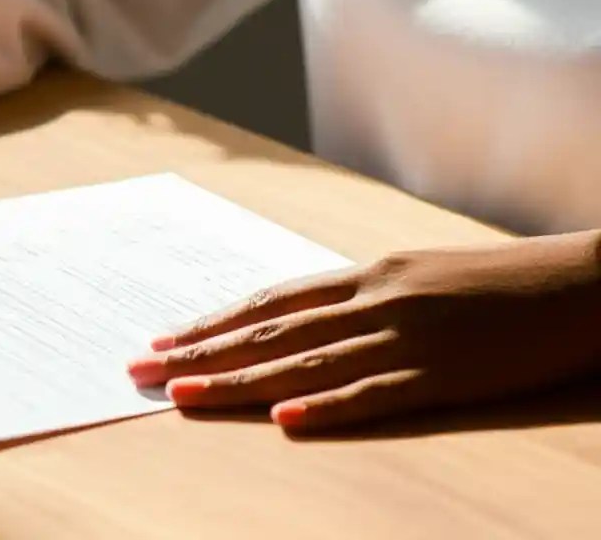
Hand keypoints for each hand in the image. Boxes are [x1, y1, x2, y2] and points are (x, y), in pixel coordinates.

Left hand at [127, 231, 600, 430]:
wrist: (586, 283)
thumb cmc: (502, 283)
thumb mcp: (420, 277)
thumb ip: (364, 299)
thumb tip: (305, 322)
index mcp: (369, 275)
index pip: (271, 300)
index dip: (213, 321)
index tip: (165, 339)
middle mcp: (375, 300)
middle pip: (271, 330)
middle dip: (201, 352)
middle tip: (141, 369)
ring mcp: (408, 336)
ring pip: (305, 362)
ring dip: (238, 381)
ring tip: (181, 396)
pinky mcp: (446, 375)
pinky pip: (377, 394)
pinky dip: (327, 408)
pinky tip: (284, 421)